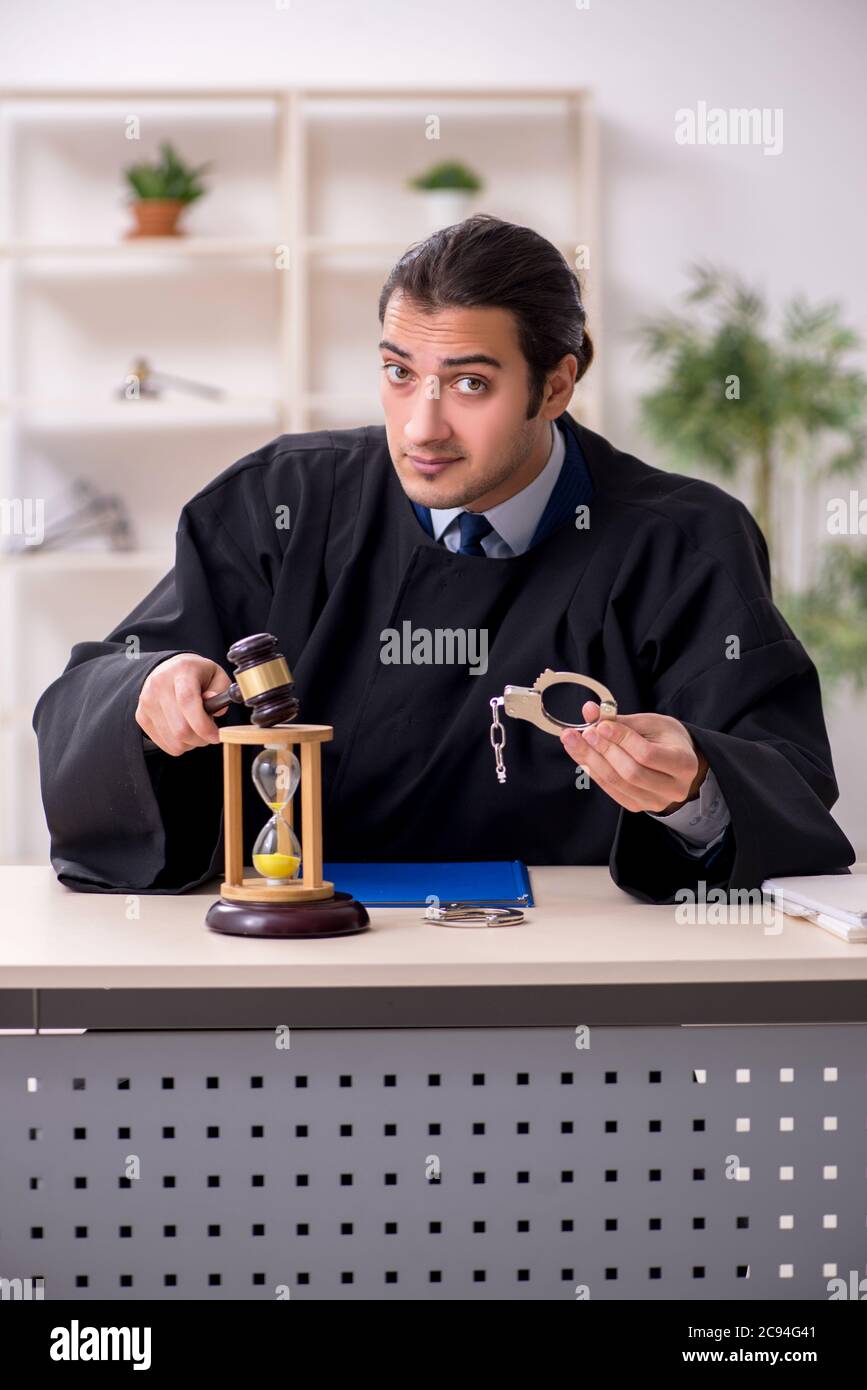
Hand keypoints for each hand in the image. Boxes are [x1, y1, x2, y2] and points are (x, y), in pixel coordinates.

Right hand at [135, 653, 231, 756]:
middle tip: (210, 733)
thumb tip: (214, 711)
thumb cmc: (197, 675)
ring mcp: (147, 702)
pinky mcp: (141, 717)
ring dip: (191, 743)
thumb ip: (221, 691)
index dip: (203, 724)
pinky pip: (164, 744)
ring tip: (196, 729)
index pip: (187, 701)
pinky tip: (183, 730)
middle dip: (201, 739)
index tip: (217, 736)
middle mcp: (159, 685)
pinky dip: (179, 744)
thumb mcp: (216, 675)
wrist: (168, 670)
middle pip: (180, 728)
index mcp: (181, 671)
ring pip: (173, 741)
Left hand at [561, 701, 708, 814]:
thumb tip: (589, 710)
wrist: (677, 762)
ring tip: (573, 741)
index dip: (622, 740)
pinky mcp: (637, 806)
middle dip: (603, 750)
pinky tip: (581, 755)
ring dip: (590, 760)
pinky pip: (610, 789)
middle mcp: (673, 788)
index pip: (648, 754)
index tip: (601, 725)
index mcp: (684, 764)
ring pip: (617, 782)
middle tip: (583, 732)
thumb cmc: (666, 739)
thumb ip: (620, 720)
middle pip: (631, 772)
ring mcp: (655, 801)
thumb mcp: (650, 723)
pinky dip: (593, 771)